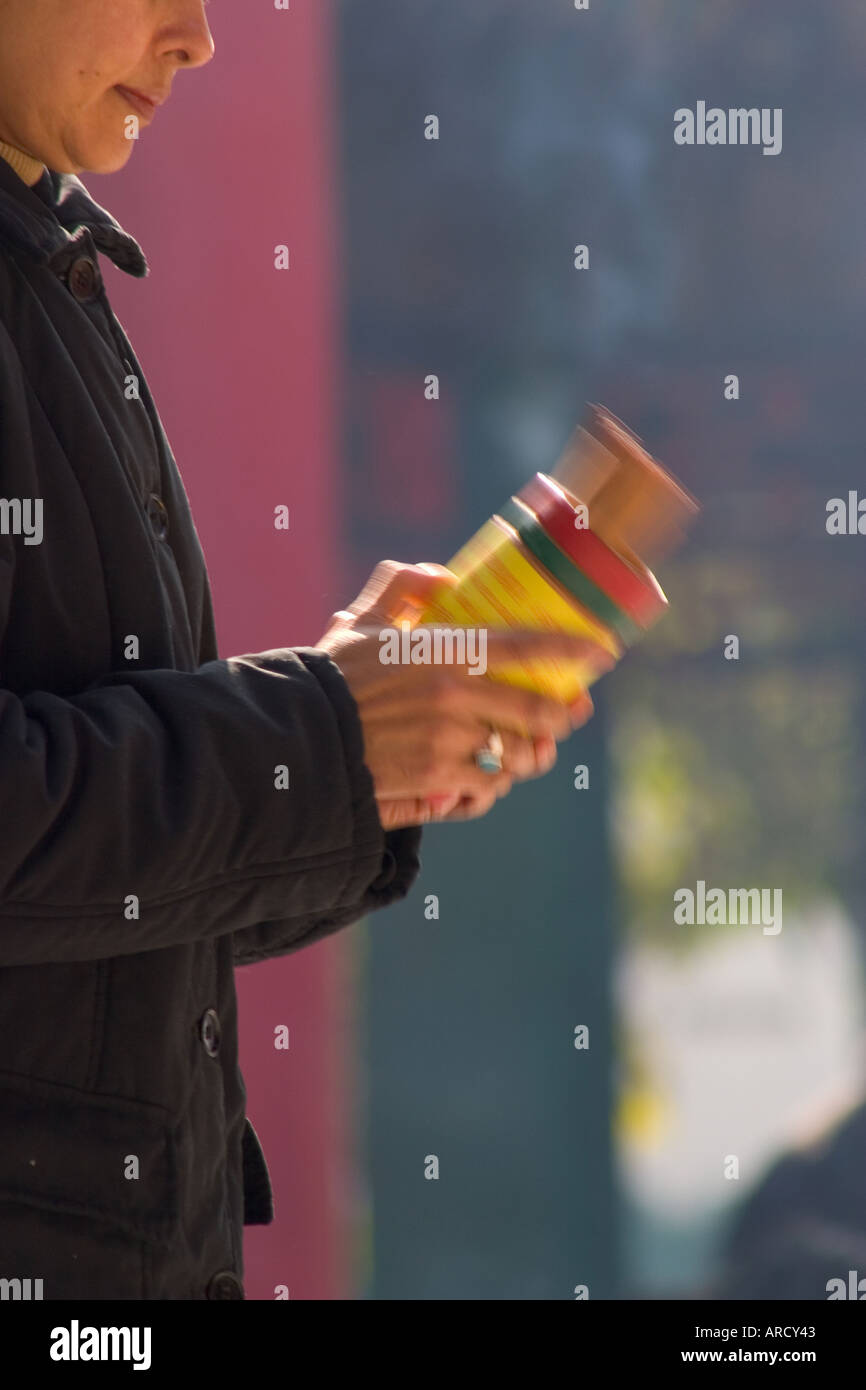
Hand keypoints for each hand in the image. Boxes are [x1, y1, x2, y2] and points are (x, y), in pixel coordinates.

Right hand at [315, 560, 615, 829]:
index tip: (602, 652)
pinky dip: (495, 782)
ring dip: (531, 754)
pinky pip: (489, 783)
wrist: (301, 737)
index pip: (526, 645)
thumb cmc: (331, 677)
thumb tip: (444, 575)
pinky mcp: (439, 778)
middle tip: (570, 712)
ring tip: (533, 749)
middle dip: (562, 715)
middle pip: (537, 709)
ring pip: (519, 752)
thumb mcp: (360, 620)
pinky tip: (490, 776)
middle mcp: (456, 694)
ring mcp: (450, 739)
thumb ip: (400, 584)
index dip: (572, 648)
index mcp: (444, 650)